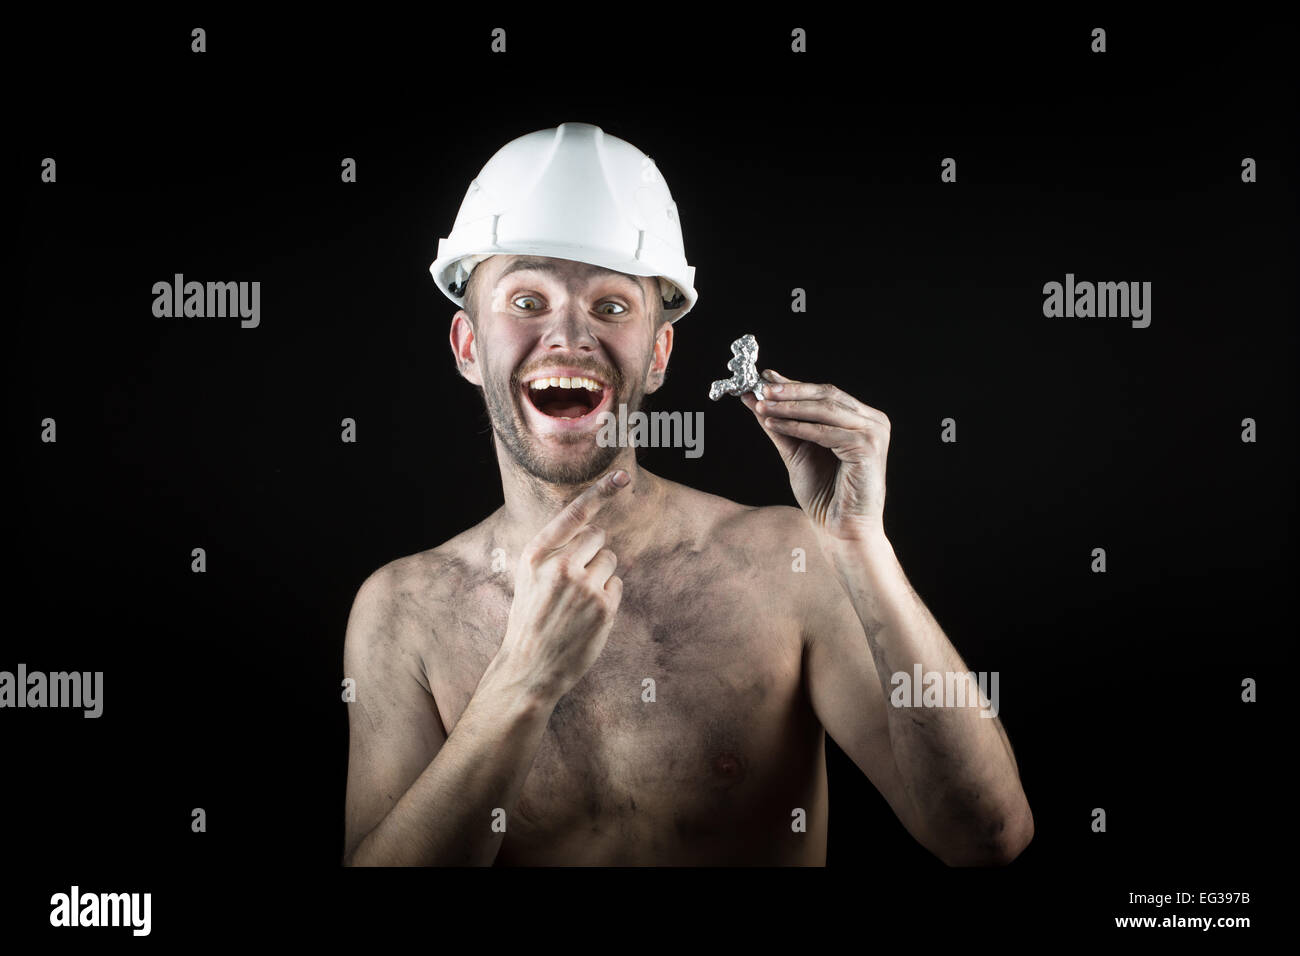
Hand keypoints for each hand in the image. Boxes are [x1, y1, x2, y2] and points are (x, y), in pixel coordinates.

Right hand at [496, 470, 628, 701]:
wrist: (529, 668)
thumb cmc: (530, 620)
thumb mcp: (529, 578)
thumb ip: (553, 552)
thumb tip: (591, 529)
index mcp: (536, 555)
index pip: (573, 514)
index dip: (600, 492)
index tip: (621, 476)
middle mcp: (560, 566)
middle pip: (598, 536)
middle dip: (593, 551)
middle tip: (576, 578)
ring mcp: (583, 587)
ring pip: (610, 559)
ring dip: (602, 574)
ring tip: (579, 600)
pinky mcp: (604, 607)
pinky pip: (617, 584)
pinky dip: (608, 596)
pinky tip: (588, 615)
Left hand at [741, 370, 890, 544]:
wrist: (841, 530)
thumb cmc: (824, 495)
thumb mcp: (796, 451)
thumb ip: (780, 423)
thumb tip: (754, 397)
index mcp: (862, 419)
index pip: (825, 393)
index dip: (794, 384)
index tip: (764, 378)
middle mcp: (873, 421)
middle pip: (827, 395)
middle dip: (790, 391)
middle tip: (761, 387)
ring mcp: (874, 432)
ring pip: (825, 409)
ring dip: (790, 407)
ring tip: (762, 405)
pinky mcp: (868, 448)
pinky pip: (826, 432)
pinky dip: (798, 427)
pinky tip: (774, 424)